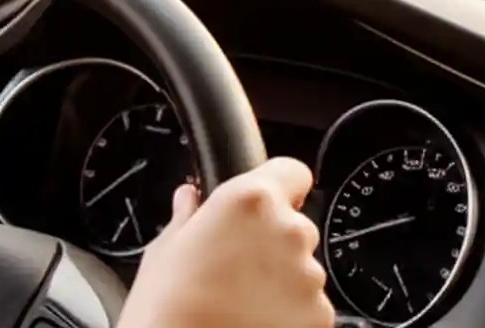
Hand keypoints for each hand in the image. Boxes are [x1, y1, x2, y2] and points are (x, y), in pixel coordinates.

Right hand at [119, 158, 332, 327]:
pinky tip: (253, 322)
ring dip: (282, 281)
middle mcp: (288, 231)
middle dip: (273, 242)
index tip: (270, 200)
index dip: (281, 186)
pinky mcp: (320, 317)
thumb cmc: (165, 309)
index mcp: (250, 201)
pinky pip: (310, 307)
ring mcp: (308, 277)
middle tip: (236, 266)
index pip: (292, 172)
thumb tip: (190, 200)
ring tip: (240, 302)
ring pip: (303, 270)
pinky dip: (290, 315)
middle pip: (295, 225)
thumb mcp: (164, 251)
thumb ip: (188, 216)